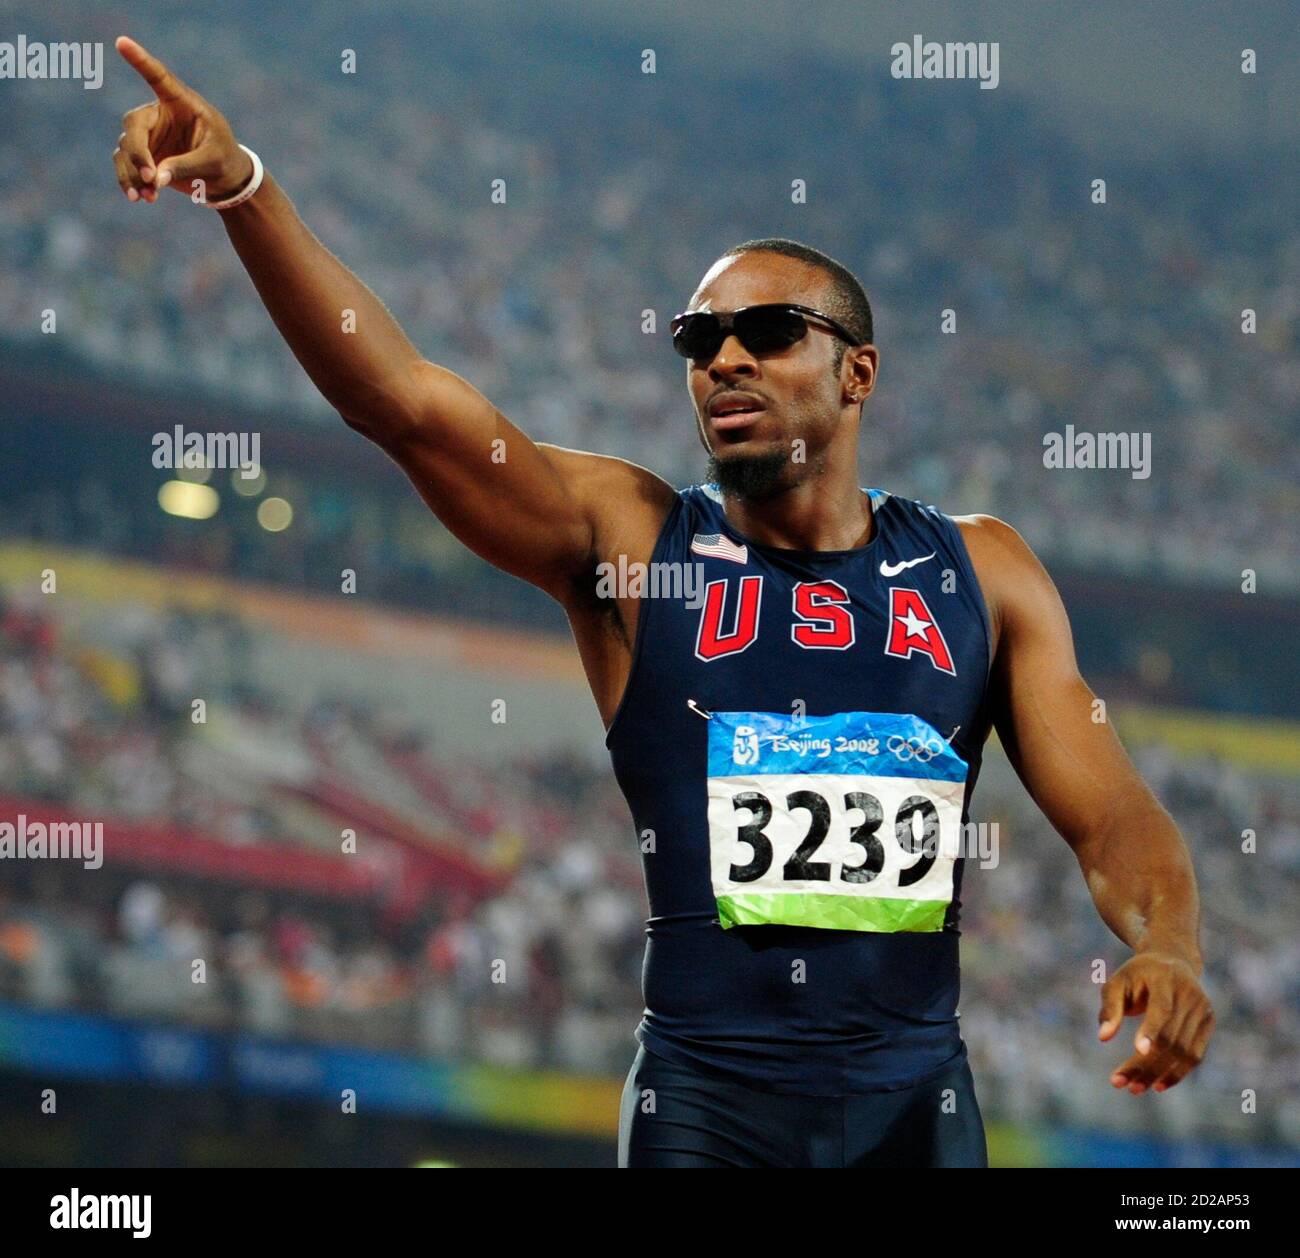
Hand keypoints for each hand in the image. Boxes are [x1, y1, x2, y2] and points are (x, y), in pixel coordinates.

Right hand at [111, 35, 253, 204]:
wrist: (225, 180)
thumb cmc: (225, 160)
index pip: (159, 78)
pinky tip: (140, 199)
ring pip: (126, 150)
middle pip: (134, 125)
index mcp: (181, 104)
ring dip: (133, 174)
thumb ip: (186, 166)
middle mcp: (159, 115)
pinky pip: (125, 167)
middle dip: (138, 153)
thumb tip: (156, 179)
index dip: (140, 60)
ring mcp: (148, 136)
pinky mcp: (143, 156)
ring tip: (148, 197)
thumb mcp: (213, 162)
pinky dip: (130, 183)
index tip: (122, 42)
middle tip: (151, 177)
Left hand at [1098, 951, 1214, 1093]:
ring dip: (1158, 1073)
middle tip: (1119, 1082)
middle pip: (1170, 1037)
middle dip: (1144, 1063)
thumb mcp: (1117, 982)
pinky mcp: (1208, 1023)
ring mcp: (1203, 1010)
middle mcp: (1190, 994)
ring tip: (1134, 1088)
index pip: (1162, 1009)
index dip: (1151, 1030)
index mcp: (1166, 978)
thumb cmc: (1136, 975)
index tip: (1139, 1051)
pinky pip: (1195, 1055)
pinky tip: (1157, 1085)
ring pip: (1183, 1051)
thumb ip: (1110, 1007)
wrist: (1171, 961)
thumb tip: (1103, 1037)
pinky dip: (1177, 1073)